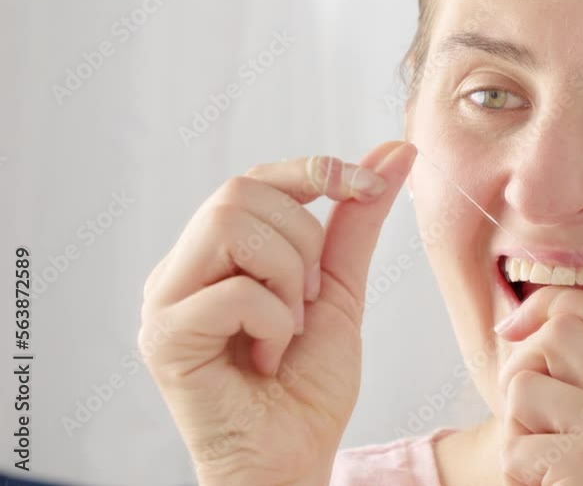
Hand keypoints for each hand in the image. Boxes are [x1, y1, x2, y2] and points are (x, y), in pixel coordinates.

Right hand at [139, 141, 415, 484]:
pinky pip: (233, 291)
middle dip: (302, 242)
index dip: (313, 170)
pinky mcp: (164, 338)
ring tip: (288, 327)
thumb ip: (357, 221)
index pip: (254, 178)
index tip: (366, 185)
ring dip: (287, 278)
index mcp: (216, 255)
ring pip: (231, 225)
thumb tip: (396, 150)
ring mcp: (165, 302)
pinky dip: (274, 322)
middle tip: (309, 299)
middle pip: (241, 192)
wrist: (292, 458)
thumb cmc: (307, 385)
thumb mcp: (341, 289)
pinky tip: (270, 358)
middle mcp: (181, 269)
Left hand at [495, 287, 582, 484]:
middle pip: (561, 331)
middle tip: (528, 417)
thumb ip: (576, 376)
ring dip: (516, 430)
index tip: (511, 330)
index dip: (546, 305)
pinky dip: (516, 475)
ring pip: (525, 388)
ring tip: (544, 463)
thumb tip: (512, 326)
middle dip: (522, 367)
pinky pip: (515, 448)